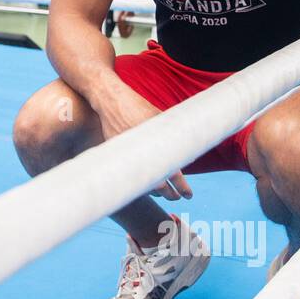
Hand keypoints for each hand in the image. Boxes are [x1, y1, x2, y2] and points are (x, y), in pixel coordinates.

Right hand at [95, 84, 192, 201]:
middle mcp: (143, 154)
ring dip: (154, 190)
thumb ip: (171, 132)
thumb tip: (186, 143)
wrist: (112, 101)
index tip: (188, 195)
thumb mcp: (160, 117)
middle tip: (177, 197)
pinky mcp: (116, 155)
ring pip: (143, 183)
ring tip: (163, 192)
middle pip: (159, 185)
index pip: (174, 173)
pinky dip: (139, 179)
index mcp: (158, 144)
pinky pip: (130, 174)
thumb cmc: (138, 106)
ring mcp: (128, 156)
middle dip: (170, 194)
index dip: (182, 187)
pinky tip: (146, 183)